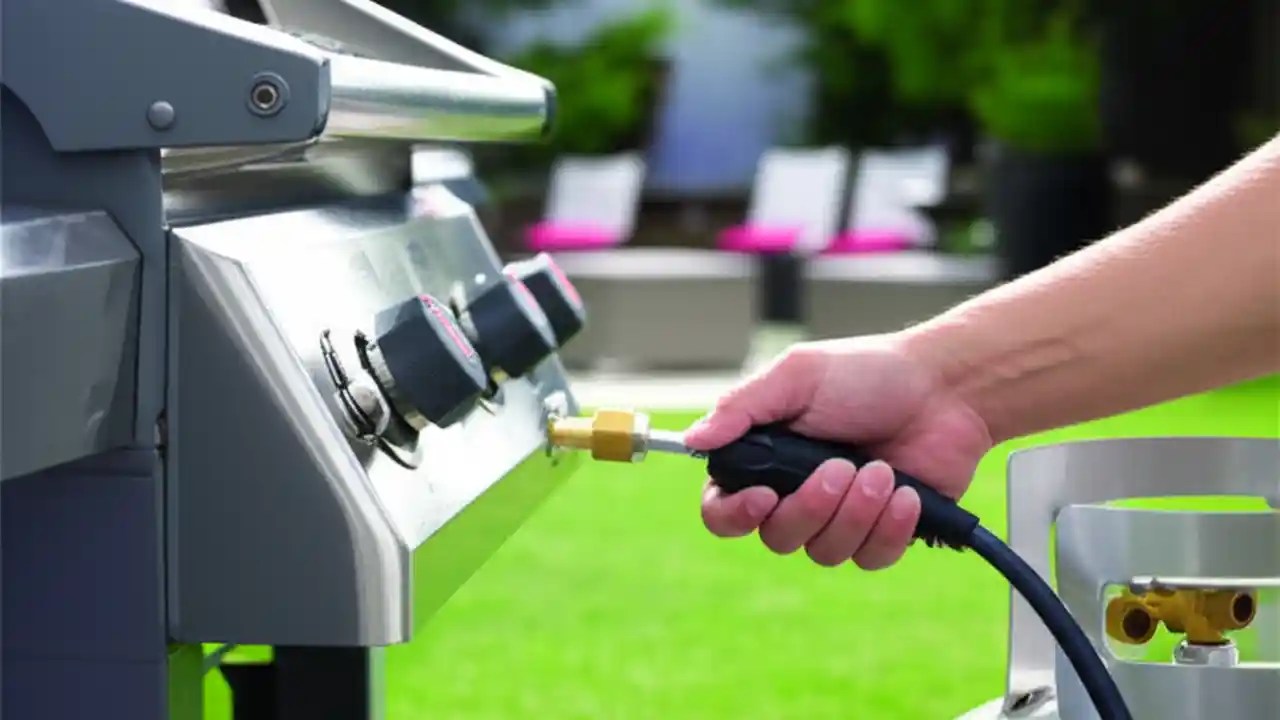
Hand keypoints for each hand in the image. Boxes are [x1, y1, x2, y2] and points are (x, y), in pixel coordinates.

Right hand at [684, 333, 991, 569]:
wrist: (943, 389)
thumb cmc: (867, 374)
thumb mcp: (798, 376)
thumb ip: (743, 407)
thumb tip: (694, 438)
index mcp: (764, 459)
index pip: (722, 509)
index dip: (734, 515)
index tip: (764, 497)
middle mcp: (794, 495)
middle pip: (776, 537)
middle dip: (812, 506)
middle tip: (842, 467)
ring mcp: (838, 518)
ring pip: (823, 552)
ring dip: (856, 513)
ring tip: (882, 471)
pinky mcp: (881, 534)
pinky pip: (869, 558)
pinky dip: (889, 528)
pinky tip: (906, 495)